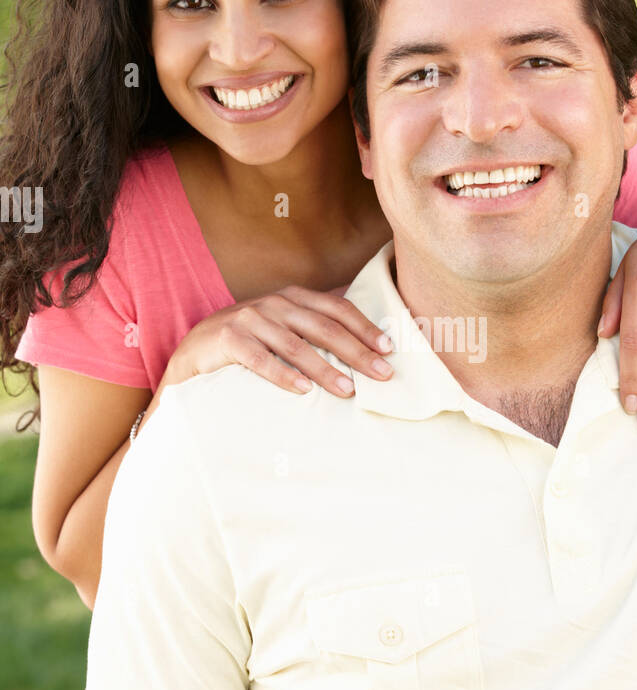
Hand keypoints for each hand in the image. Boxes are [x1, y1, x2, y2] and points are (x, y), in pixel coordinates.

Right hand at [167, 284, 393, 396]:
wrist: (195, 350)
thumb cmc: (250, 343)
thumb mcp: (283, 330)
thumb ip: (314, 332)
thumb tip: (364, 351)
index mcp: (293, 298)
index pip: (337, 309)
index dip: (364, 327)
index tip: (388, 349)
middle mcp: (274, 303)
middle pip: (324, 327)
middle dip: (356, 351)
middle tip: (382, 374)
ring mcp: (250, 318)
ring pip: (296, 345)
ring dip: (325, 369)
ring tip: (348, 390)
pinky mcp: (228, 338)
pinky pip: (260, 358)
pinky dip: (283, 375)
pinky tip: (303, 391)